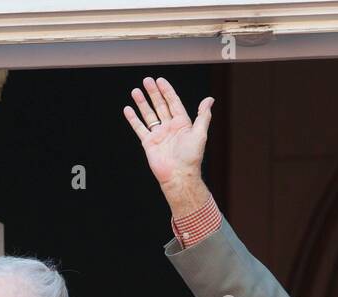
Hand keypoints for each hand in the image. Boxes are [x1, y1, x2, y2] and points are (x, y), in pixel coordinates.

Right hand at [122, 77, 213, 208]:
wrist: (178, 176)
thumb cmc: (191, 157)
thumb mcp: (200, 134)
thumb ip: (203, 116)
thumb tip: (209, 99)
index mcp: (182, 123)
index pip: (173, 102)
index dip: (167, 91)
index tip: (160, 80)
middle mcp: (169, 127)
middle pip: (160, 105)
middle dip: (153, 93)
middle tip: (146, 80)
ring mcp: (158, 135)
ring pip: (149, 114)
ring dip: (142, 103)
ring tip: (136, 91)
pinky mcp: (149, 143)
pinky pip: (139, 128)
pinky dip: (133, 119)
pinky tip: (128, 109)